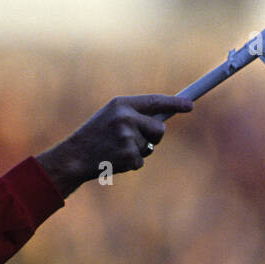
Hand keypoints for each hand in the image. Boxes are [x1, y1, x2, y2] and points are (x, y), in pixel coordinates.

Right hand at [35, 92, 192, 196]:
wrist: (74, 156)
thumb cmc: (95, 135)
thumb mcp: (111, 116)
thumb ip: (135, 115)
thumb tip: (164, 120)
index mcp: (121, 104)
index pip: (155, 101)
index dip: (175, 103)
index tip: (190, 106)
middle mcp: (126, 117)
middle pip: (160, 128)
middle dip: (154, 136)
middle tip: (136, 139)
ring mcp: (127, 137)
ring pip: (150, 146)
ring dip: (138, 150)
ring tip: (116, 149)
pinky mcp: (128, 155)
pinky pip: (141, 160)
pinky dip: (131, 163)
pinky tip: (115, 159)